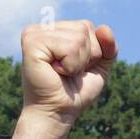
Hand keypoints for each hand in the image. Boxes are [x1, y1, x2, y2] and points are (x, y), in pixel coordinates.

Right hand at [11, 20, 117, 138]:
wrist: (59, 112)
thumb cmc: (76, 91)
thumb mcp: (99, 67)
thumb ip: (108, 47)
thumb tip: (104, 28)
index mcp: (57, 29)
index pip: (89, 26)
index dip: (92, 52)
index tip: (76, 68)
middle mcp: (44, 28)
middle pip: (85, 28)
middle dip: (86, 56)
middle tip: (68, 72)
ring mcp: (35, 33)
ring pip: (78, 37)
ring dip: (77, 63)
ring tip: (62, 72)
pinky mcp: (31, 42)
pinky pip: (68, 46)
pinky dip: (70, 65)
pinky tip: (55, 71)